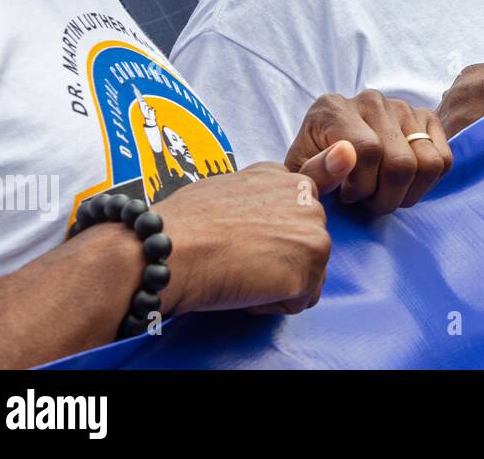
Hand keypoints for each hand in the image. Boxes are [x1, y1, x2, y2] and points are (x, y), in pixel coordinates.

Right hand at [158, 161, 336, 315]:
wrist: (170, 247)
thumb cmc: (185, 224)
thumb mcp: (227, 190)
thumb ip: (257, 201)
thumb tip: (260, 221)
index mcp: (285, 179)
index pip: (296, 217)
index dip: (269, 237)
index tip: (245, 243)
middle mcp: (306, 198)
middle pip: (306, 244)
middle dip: (278, 260)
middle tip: (239, 262)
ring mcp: (313, 231)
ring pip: (308, 272)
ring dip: (277, 282)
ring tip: (240, 273)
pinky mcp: (310, 265)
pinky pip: (299, 300)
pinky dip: (273, 304)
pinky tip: (245, 288)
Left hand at [285, 91, 451, 214]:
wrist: (331, 153)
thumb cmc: (315, 171)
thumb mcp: (301, 178)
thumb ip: (316, 172)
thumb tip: (346, 154)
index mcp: (333, 108)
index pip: (368, 151)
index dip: (361, 186)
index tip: (347, 196)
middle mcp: (371, 100)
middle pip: (401, 163)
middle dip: (386, 198)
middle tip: (369, 203)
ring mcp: (402, 106)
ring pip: (429, 163)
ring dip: (409, 193)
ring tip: (385, 194)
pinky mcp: (426, 118)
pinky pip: (444, 160)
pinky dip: (427, 183)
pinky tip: (402, 184)